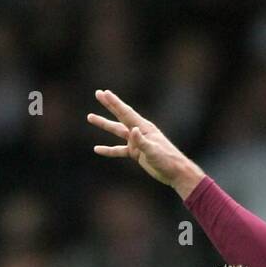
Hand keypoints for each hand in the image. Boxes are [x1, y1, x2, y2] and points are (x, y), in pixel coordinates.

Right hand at [88, 89, 203, 194]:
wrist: (175, 173)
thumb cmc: (168, 161)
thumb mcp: (154, 152)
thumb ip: (142, 142)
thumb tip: (133, 130)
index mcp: (144, 128)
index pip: (126, 113)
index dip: (115, 102)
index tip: (104, 93)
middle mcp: (139, 132)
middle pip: (120, 116)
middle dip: (109, 104)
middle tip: (98, 93)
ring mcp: (136, 142)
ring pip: (117, 131)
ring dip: (104, 124)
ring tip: (90, 117)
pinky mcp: (136, 153)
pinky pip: (119, 150)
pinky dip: (109, 150)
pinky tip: (97, 149)